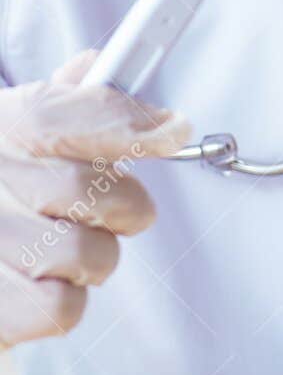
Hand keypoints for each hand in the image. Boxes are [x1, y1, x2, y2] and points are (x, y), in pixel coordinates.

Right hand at [0, 51, 191, 347]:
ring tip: (65, 251)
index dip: (125, 124)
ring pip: (87, 254)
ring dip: (95, 256)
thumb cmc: (2, 194)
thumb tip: (96, 66)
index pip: (56, 118)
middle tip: (116, 210)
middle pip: (84, 189)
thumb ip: (59, 104)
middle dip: (123, 204)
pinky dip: (66, 301)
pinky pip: (63, 308)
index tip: (173, 129)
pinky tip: (45, 285)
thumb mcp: (14, 136)